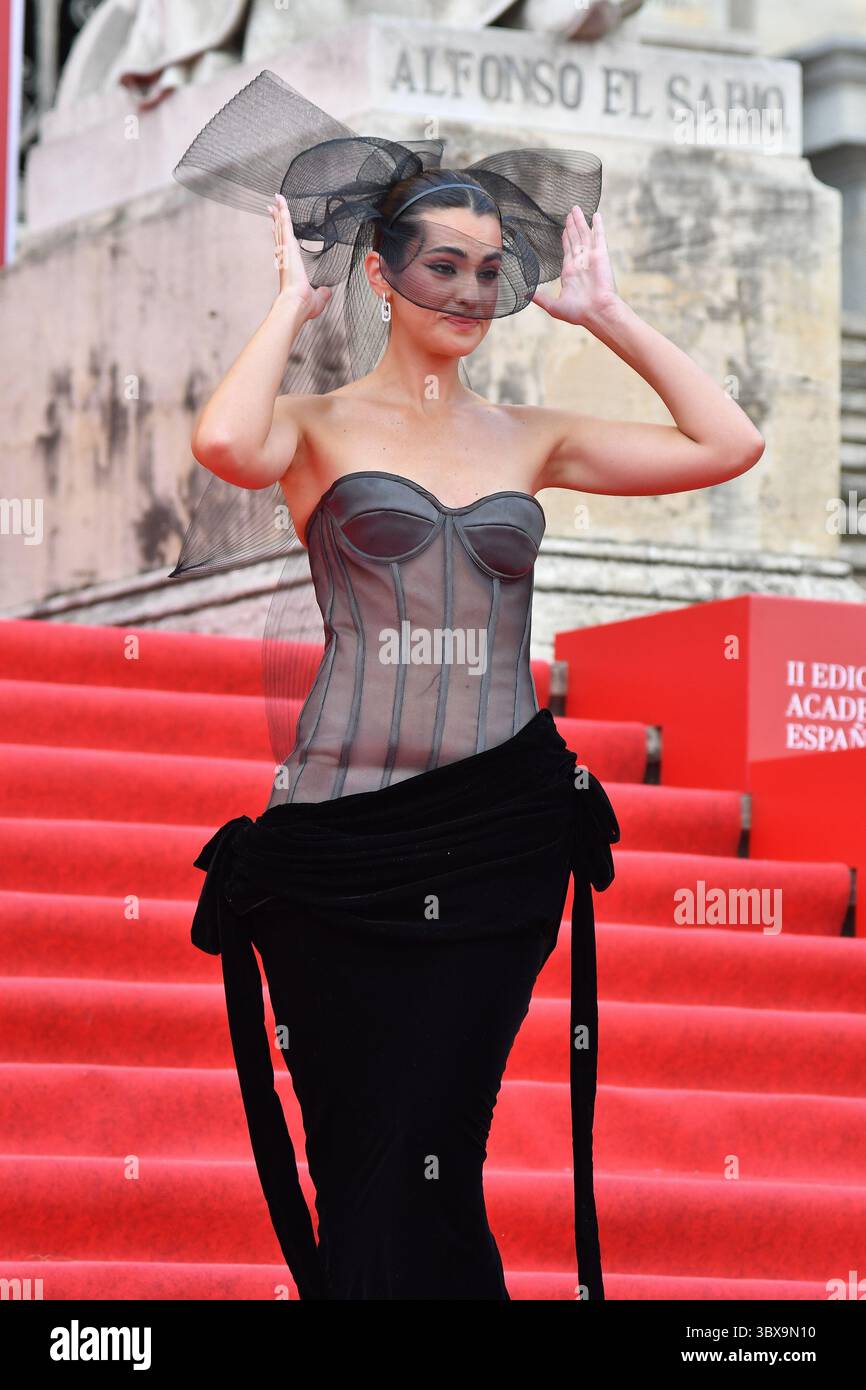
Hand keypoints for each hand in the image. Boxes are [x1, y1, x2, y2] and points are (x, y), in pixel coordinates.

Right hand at [267, 193, 331, 320]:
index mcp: (291, 266)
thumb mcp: (318, 298)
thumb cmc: (304, 305)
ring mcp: (285, 250)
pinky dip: (282, 212)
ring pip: (282, 225)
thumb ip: (323, 293)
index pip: (285, 246)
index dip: (280, 236)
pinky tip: (280, 201)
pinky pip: (285, 224)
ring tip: (276, 197)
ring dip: (279, 211)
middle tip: (272, 207)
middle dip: (276, 219)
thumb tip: (328, 291)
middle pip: (280, 232)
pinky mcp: (287, 246)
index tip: (276, 227)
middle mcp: (285, 256)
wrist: (296, 304)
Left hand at [532, 207, 618, 325]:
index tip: (564, 229)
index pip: (567, 250)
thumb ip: (539, 298)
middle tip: (570, 212)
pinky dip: (598, 225)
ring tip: (576, 208)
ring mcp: (591, 257)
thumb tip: (524, 294)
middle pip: (575, 238)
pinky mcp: (601, 255)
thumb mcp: (553, 306)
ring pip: (584, 234)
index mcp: (570, 272)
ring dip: (580, 221)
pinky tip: (596, 215)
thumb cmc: (578, 312)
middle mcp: (580, 262)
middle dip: (572, 225)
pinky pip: (599, 236)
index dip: (565, 238)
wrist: (596, 312)